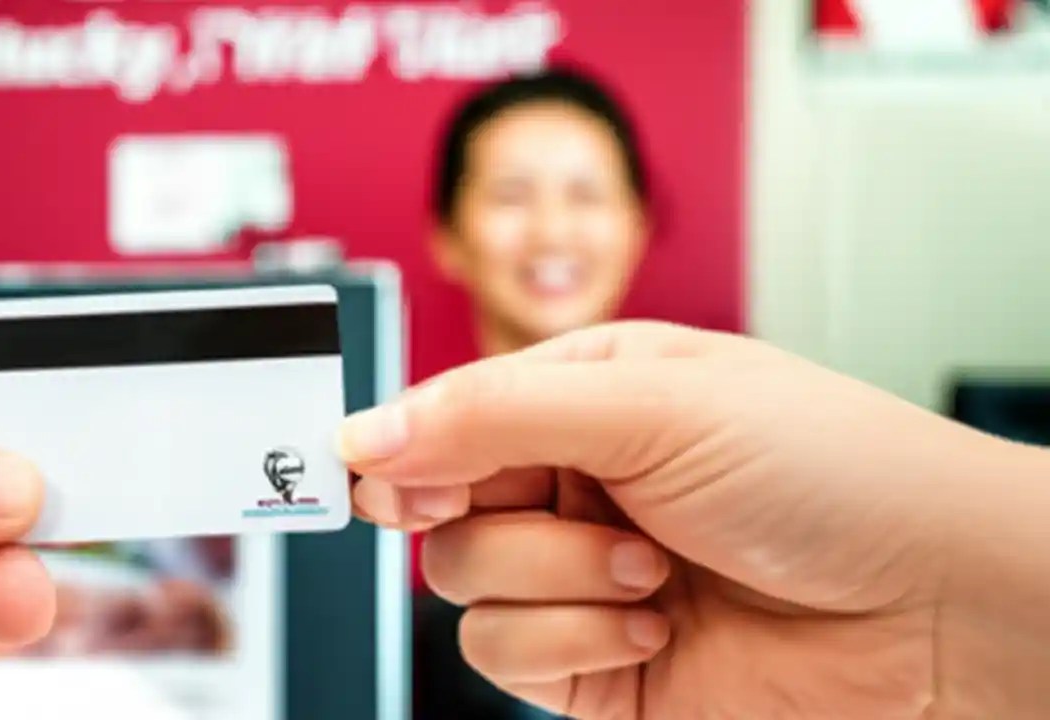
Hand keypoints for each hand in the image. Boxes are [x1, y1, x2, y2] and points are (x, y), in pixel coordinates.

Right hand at [341, 322, 1049, 718]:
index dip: (404, 446)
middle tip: (562, 509)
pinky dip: (568, 642)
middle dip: (504, 516)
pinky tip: (650, 625)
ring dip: (553, 579)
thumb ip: (492, 415)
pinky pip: (504, 655)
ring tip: (650, 569)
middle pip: (439, 505)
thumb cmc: (831, 470)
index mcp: (582, 396)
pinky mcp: (591, 661)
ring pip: (464, 584)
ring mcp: (579, 573)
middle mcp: (574, 483)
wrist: (936, 608)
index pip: (446, 414)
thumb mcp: (651, 404)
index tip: (376, 476)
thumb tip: (365, 430)